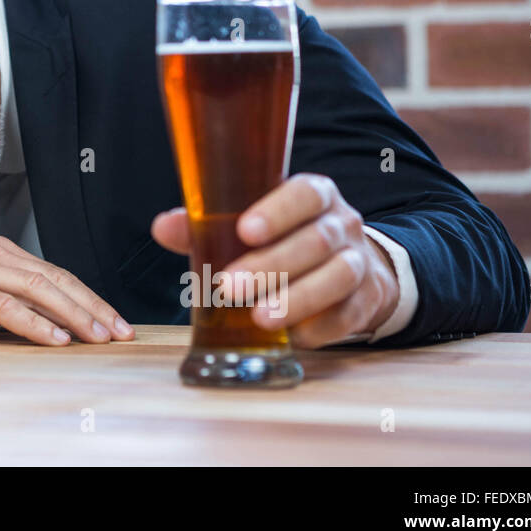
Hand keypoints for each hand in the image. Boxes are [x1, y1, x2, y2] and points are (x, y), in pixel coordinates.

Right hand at [0, 236, 133, 345]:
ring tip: (99, 337)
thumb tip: (50, 327)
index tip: (117, 323)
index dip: (90, 299)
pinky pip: (5, 307)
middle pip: (55, 280)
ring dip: (74, 315)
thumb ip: (7, 305)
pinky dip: (35, 324)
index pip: (56, 276)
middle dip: (93, 307)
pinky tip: (56, 340)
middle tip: (121, 333)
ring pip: (38, 290)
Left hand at [150, 174, 399, 347]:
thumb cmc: (284, 239)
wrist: (349, 264)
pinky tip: (293, 336)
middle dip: (272, 265)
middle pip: (316, 240)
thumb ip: (206, 225)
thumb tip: (163, 227)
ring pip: (337, 277)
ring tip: (260, 318)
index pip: (304, 193)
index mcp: (314, 195)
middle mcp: (342, 224)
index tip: (245, 231)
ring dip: (297, 299)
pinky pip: (348, 315)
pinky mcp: (367, 300)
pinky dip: (320, 328)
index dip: (277, 211)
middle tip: (230, 286)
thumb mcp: (249, 224)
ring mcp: (359, 261)